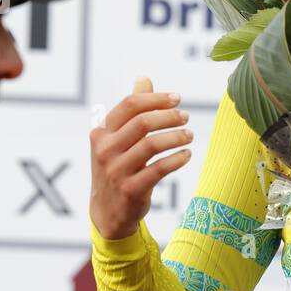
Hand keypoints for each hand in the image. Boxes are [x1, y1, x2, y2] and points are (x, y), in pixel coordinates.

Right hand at [89, 77, 192, 239]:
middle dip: (169, 116)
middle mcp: (105, 150)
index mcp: (101, 132)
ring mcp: (116, 171)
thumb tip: (144, 79)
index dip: (156, 99)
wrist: (107, 211)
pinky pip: (159, 169)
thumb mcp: (116, 139)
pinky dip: (177, 159)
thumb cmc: (117, 167)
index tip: (177, 98)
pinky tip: (187, 154)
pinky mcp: (130, 189)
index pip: (130, 105)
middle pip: (142, 122)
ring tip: (189, 135)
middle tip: (185, 117)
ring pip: (152, 144)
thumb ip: (130, 110)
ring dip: (176, 137)